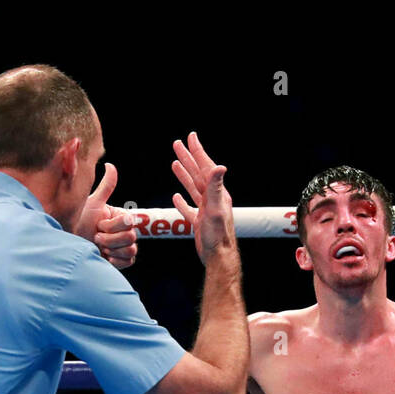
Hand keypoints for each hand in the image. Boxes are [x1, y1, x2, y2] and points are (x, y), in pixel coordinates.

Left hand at [74, 163, 137, 267]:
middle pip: (131, 237)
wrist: (69, 241)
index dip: (112, 226)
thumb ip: (106, 186)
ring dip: (112, 249)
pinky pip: (129, 261)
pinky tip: (104, 255)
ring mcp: (123, 246)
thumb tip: (110, 165)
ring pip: (131, 250)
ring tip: (99, 246)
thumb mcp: (92, 203)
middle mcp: (124, 230)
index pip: (129, 222)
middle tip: (96, 237)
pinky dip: (116, 260)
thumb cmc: (79, 221)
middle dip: (110, 239)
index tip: (98, 225)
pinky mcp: (120, 260)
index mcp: (120, 217)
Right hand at [170, 132, 233, 261]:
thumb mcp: (216, 208)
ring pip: (192, 188)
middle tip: (177, 144)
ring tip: (174, 163)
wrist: (217, 256)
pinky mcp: (199, 222)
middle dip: (187, 158)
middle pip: (197, 173)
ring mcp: (205, 210)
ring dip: (183, 175)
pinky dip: (182, 201)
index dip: (197, 151)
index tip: (191, 137)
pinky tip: (176, 196)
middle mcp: (212, 198)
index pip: (205, 166)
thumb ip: (216, 187)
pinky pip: (189, 208)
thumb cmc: (217, 235)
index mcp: (216, 192)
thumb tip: (220, 166)